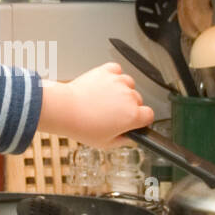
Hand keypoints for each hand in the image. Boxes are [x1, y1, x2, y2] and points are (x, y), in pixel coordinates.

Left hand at [39, 63, 153, 147]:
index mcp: (132, 115)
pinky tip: (106, 85)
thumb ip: (123, 141)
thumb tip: (130, 138)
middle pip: (139, 100)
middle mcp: (128, 96)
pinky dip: (113, 76)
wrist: (65, 109)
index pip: (149, 115)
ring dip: (123, 91)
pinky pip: (117, 70)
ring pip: (129, 84)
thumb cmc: (82, 126)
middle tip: (114, 114)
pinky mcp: (106, 72)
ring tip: (108, 99)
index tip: (135, 122)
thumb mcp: (106, 144)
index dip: (142, 120)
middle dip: (130, 106)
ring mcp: (118, 82)